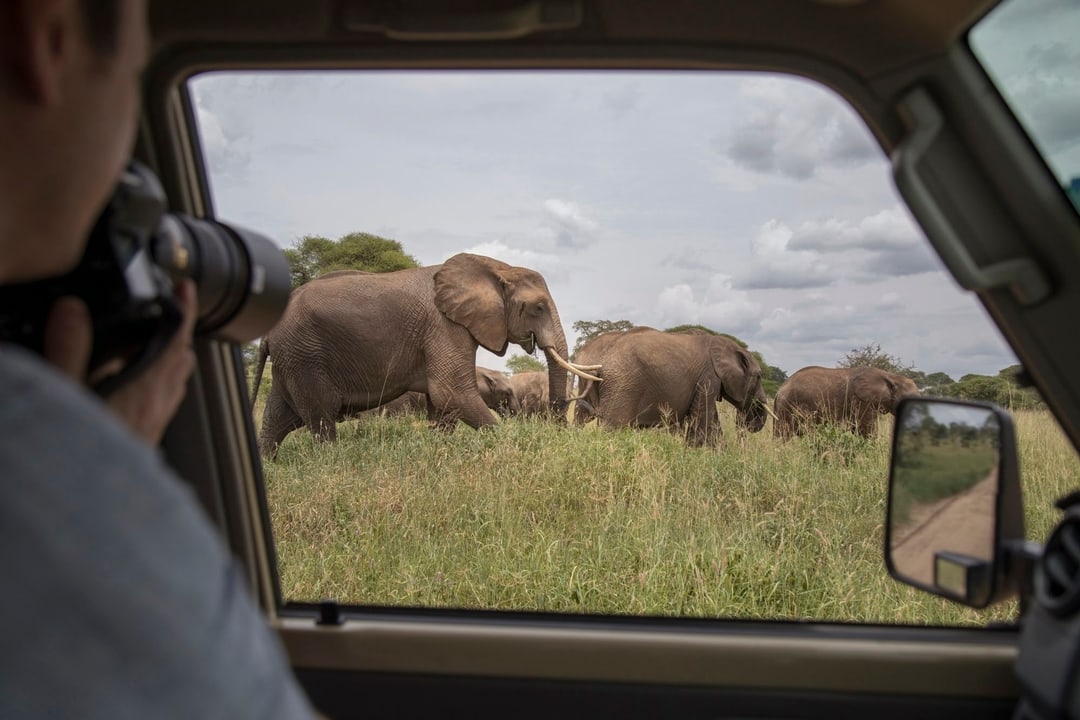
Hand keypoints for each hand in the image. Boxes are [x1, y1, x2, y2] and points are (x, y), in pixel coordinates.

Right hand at [43, 280, 198, 444]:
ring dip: (166, 362)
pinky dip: (153, 386)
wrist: (93, 515)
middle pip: (179, 363)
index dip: (182, 312)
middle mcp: (158, 408)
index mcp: (146, 392)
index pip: (175, 342)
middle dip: (175, 337)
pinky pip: (159, 405)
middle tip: (167, 315)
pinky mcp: (142, 442)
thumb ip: (69, 352)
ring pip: (172, 385)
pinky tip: (132, 389)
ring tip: (150, 345)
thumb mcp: (67, 396)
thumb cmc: (81, 458)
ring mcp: (153, 427)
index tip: (187, 290)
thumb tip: (73, 309)